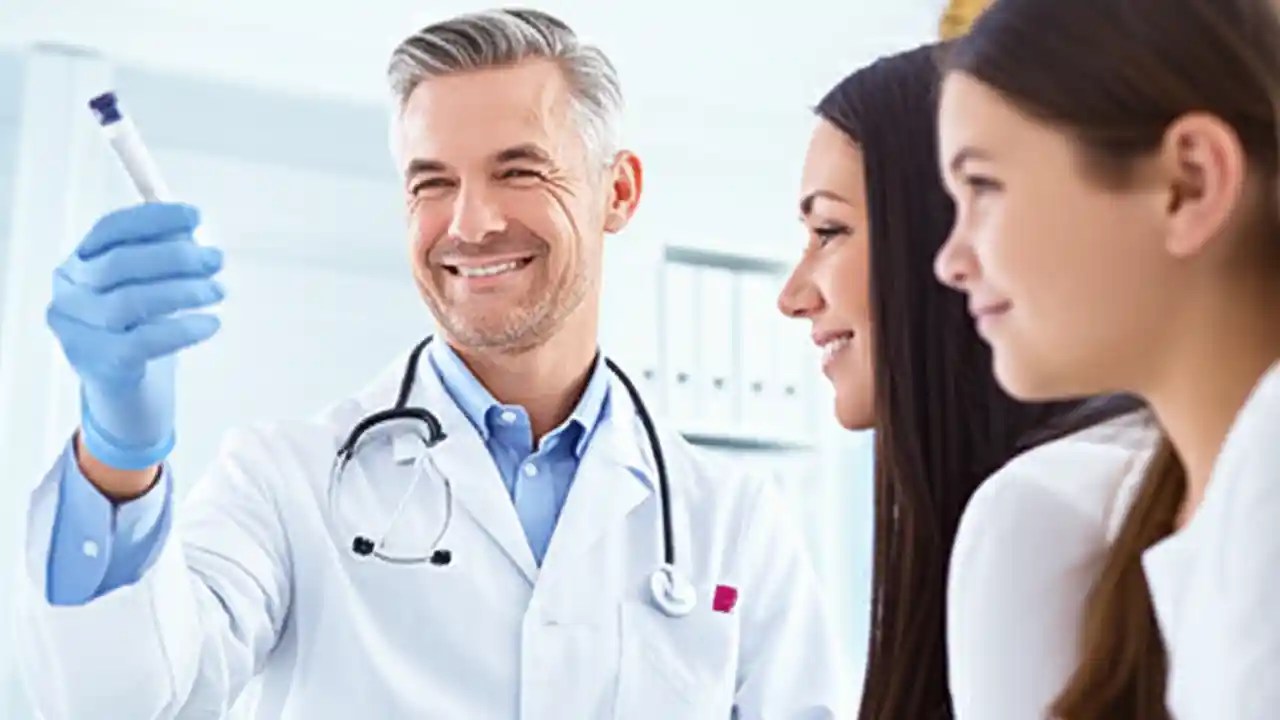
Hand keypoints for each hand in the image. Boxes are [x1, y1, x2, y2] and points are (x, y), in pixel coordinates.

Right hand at [47, 202, 224, 469]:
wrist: (127, 393)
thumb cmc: (140, 329)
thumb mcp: (148, 287)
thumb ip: (164, 257)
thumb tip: (191, 231)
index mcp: (77, 265)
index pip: (110, 229)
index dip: (154, 220)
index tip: (196, 217)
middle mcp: (69, 295)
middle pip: (121, 264)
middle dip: (176, 257)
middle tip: (216, 259)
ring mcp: (78, 332)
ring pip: (131, 301)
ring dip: (183, 292)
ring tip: (218, 291)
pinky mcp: (100, 364)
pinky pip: (145, 341)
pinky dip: (184, 329)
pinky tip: (211, 324)